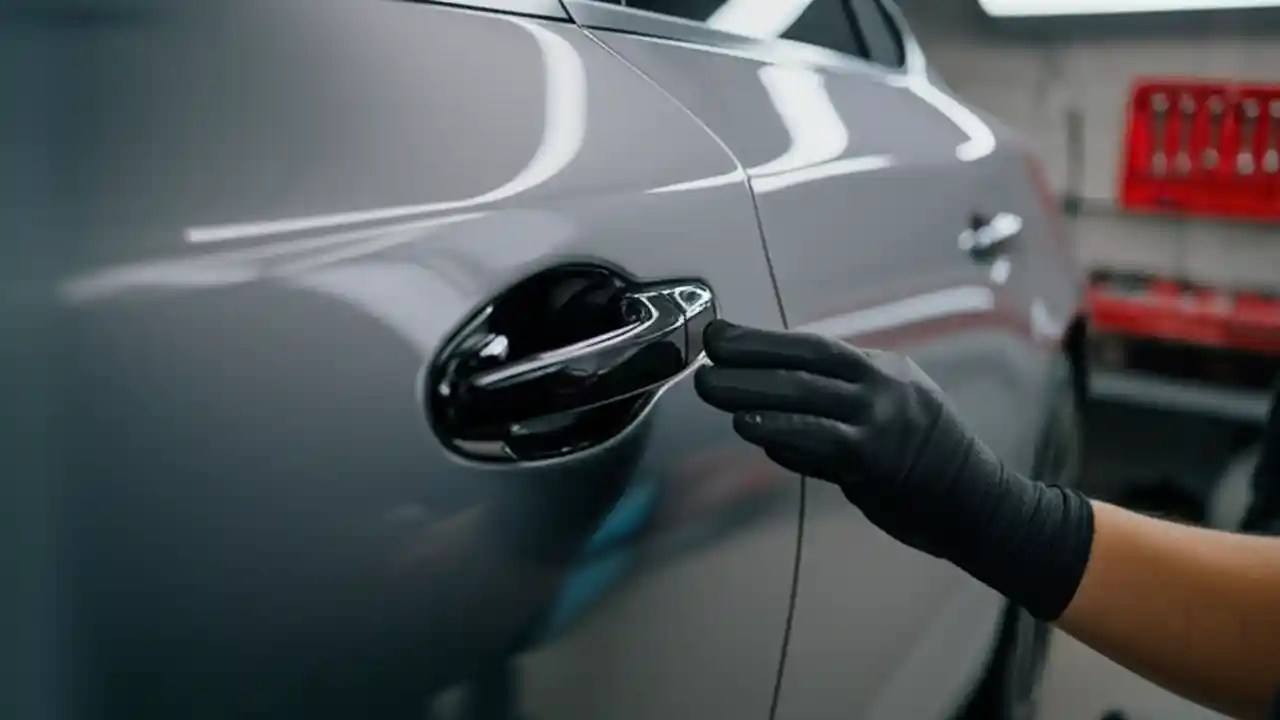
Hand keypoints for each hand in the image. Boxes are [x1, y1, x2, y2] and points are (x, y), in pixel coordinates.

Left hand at [694, 319, 1092, 620]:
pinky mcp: (876, 462)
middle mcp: (883, 388)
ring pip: (804, 399)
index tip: (720, 334)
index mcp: (884, 369)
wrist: (977, 503)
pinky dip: (780, 433)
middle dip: (748, 358)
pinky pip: (818, 442)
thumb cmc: (927, 458)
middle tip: (704, 357)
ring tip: (711, 387)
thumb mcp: (893, 408)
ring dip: (751, 393)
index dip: (762, 339)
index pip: (813, 345)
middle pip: (804, 364)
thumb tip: (772, 394)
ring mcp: (881, 423)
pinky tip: (747, 427)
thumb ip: (839, 399)